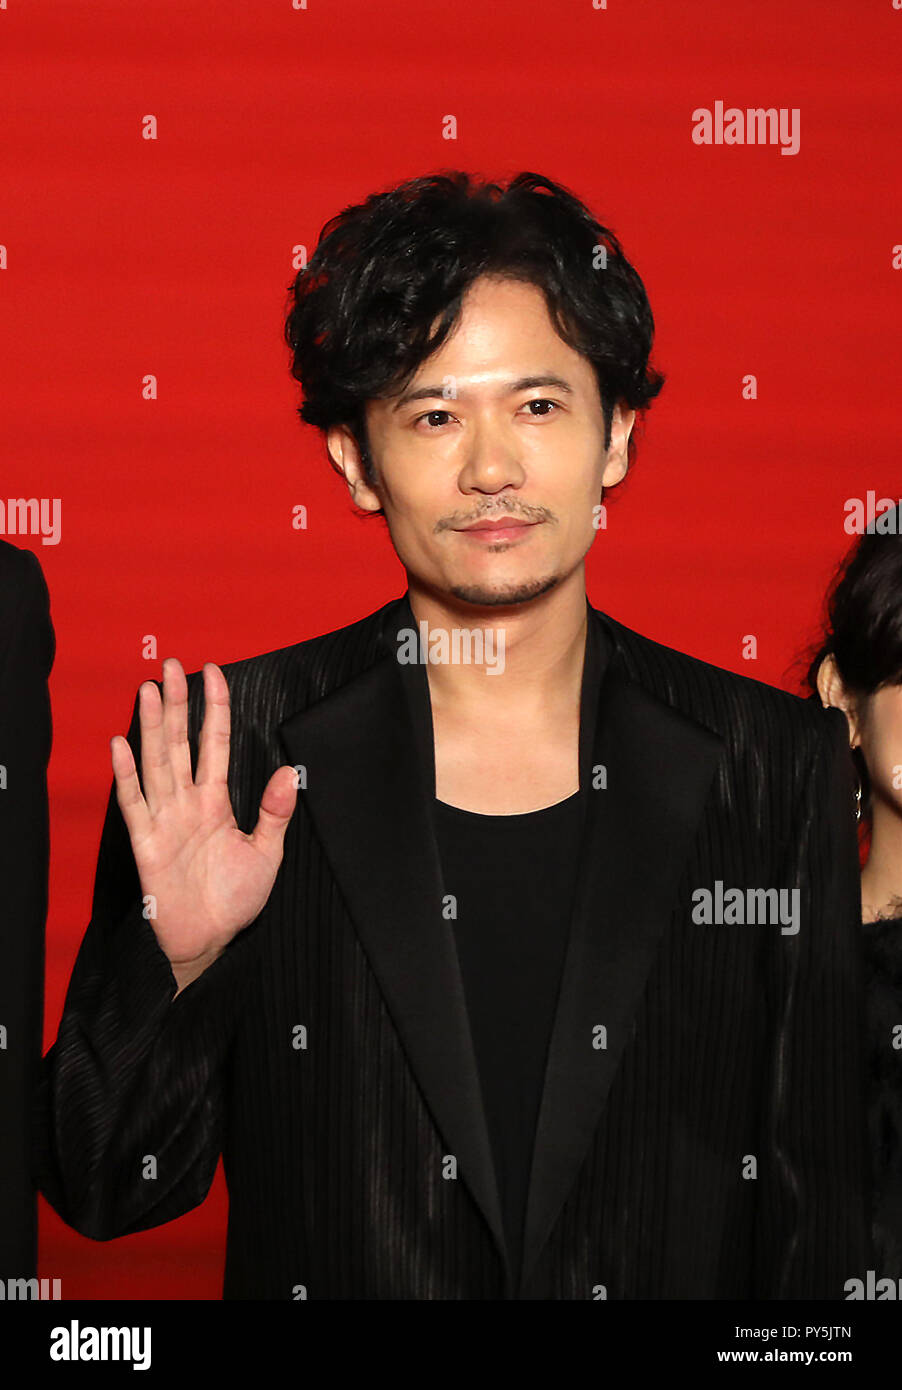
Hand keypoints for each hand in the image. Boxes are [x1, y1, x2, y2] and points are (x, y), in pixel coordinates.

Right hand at [111, 658, 297, 990]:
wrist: (207, 939)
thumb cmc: (234, 899)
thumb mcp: (266, 853)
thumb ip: (274, 813)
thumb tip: (288, 772)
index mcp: (215, 801)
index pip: (214, 743)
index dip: (214, 708)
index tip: (213, 672)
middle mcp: (187, 802)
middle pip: (179, 743)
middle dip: (176, 704)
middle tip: (172, 664)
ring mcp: (164, 819)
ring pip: (156, 762)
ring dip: (150, 726)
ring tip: (148, 690)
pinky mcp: (146, 842)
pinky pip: (134, 802)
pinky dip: (127, 774)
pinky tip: (121, 744)